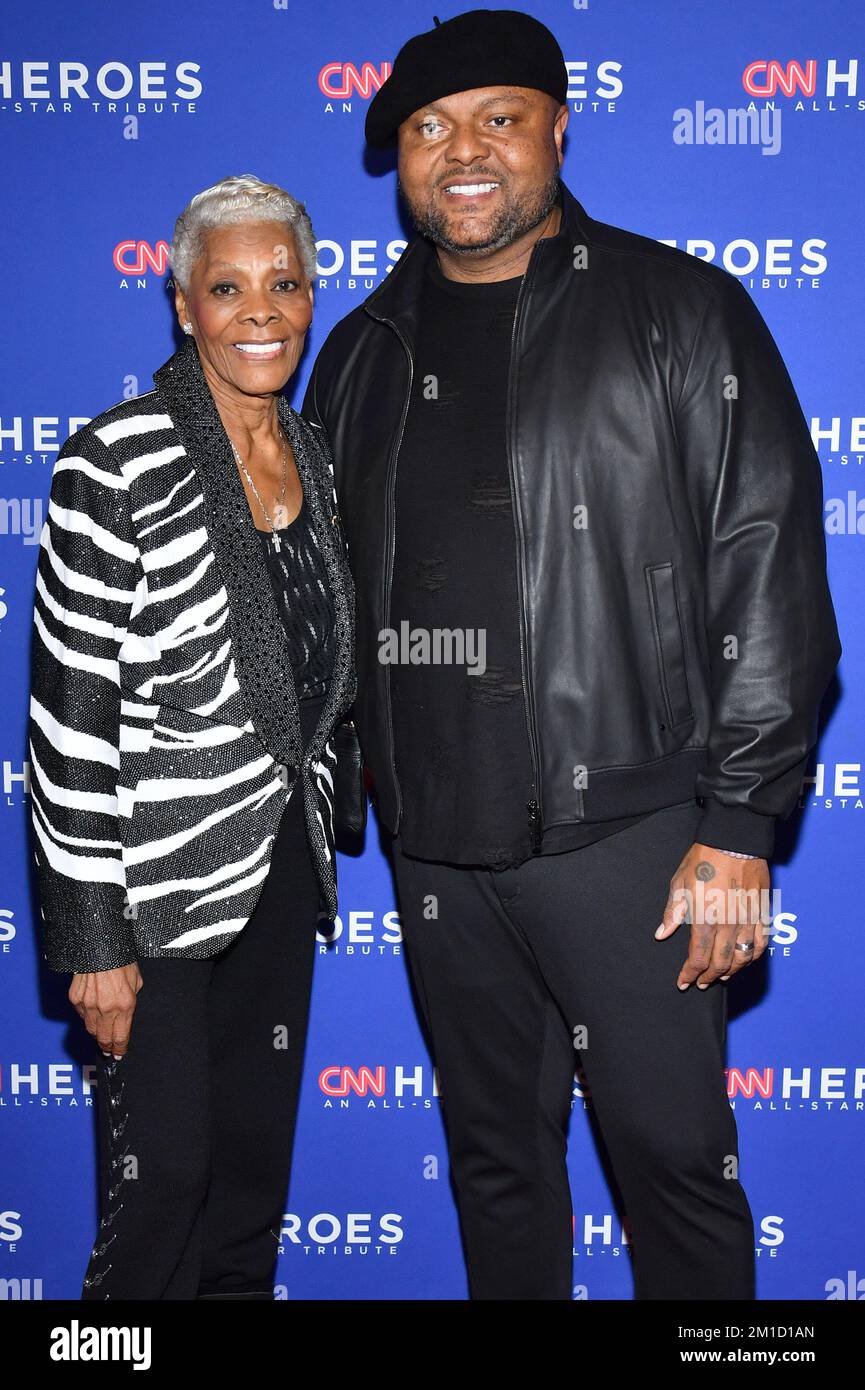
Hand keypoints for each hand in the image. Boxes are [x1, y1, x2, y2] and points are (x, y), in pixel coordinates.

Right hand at [69, 964, 142, 1057]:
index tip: (119, 1054)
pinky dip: (86, 1018)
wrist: (100, 945)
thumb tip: (126, 1011)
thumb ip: (132, 999)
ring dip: (96, 1035)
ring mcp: (88, 1005)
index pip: (121, 1037)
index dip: (120, 1049)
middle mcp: (106, 1008)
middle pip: (104, 1038)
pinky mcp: (76, 999)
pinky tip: (92, 1015)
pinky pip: (81, 1015)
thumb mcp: (136, 981)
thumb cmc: (120, 959)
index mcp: (125, 1004)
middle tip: (109, 1051)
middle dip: (107, 1047)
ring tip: (101, 1038)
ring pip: (91, 1030)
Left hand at [656, 843, 770, 988]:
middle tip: (702, 982)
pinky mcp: (762, 913)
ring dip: (731, 971)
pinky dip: (752, 956)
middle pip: (720, 962)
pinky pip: (760, 943)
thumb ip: (673, 913)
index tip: (684, 981)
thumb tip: (661, 934)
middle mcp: (728, 924)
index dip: (690, 973)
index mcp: (705, 919)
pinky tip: (745, 960)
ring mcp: (748, 920)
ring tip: (722, 976)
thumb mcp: (679, 884)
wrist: (734, 842)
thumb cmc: (703, 860)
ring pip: (742, 957)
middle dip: (709, 976)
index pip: (698, 957)